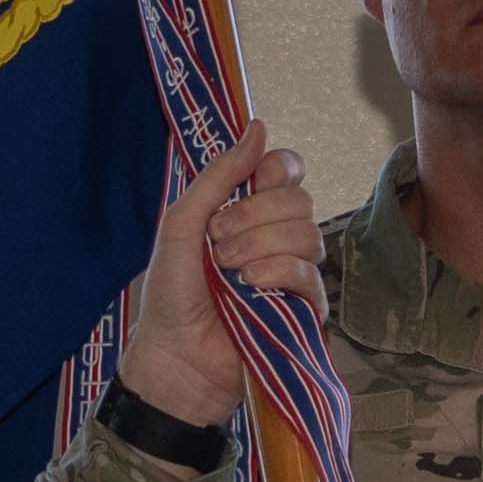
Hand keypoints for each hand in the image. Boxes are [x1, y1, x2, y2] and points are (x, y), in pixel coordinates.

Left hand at [117, 143, 327, 428]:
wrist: (175, 354)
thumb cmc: (172, 291)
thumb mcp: (182, 223)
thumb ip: (218, 176)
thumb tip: (257, 126)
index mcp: (248, 210)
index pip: (286, 169)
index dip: (273, 171)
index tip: (247, 185)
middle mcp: (275, 234)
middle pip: (299, 199)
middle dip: (255, 217)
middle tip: (218, 244)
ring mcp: (292, 270)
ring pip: (308, 233)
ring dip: (261, 247)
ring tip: (229, 273)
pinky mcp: (304, 307)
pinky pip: (310, 274)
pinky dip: (278, 274)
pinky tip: (251, 289)